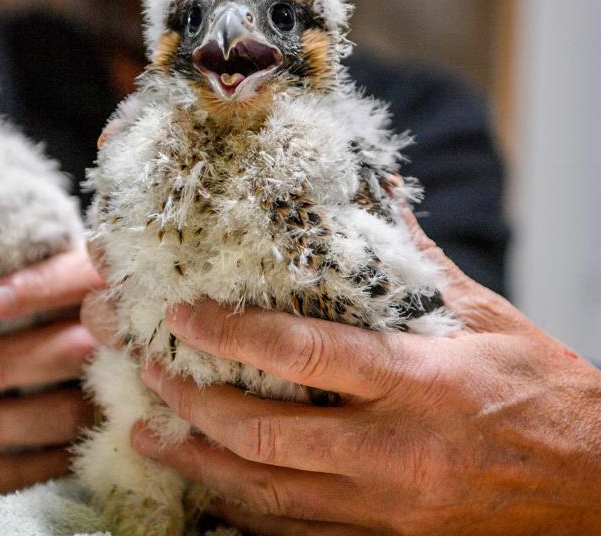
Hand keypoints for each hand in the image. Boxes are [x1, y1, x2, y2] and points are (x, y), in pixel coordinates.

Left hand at [0, 249, 102, 493]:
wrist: (139, 352)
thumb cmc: (80, 301)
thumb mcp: (73, 274)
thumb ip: (41, 269)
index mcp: (115, 289)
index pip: (81, 282)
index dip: (41, 289)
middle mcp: (126, 344)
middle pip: (68, 354)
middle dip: (1, 366)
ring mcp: (121, 397)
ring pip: (63, 412)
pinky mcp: (109, 441)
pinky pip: (65, 461)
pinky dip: (17, 470)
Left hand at [132, 215, 600, 534]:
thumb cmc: (551, 400)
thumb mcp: (487, 322)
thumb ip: (418, 265)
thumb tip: (372, 200)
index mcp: (420, 386)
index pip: (303, 355)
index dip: (230, 335)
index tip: (183, 316)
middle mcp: (395, 454)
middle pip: (264, 436)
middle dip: (194, 404)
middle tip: (151, 372)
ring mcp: (386, 511)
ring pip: (266, 496)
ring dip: (199, 466)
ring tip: (152, 438)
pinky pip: (295, 534)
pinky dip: (244, 511)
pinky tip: (211, 490)